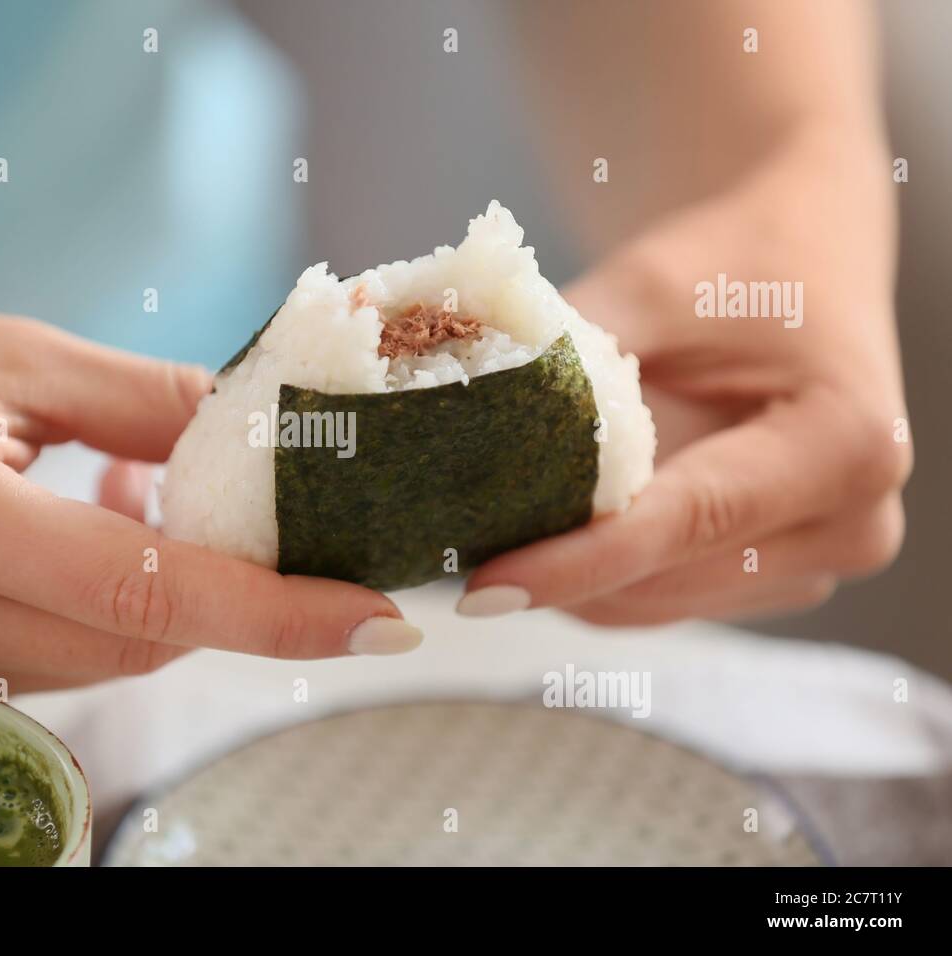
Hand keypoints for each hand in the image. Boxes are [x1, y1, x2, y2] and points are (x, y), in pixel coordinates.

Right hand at [0, 268, 419, 691]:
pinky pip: (27, 671)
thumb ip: (144, 403)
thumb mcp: (5, 354)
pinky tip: (73, 539)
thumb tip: (263, 434)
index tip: (375, 618)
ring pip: (87, 668)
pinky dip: (82, 620)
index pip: (145, 591)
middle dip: (221, 599)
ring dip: (148, 604)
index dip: (275, 613)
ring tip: (133, 499)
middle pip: (131, 646)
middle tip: (262, 524)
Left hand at [460, 123, 912, 624]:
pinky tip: (545, 532)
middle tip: (455, 549)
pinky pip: (663, 600)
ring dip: (569, 581)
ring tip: (490, 534)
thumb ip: (571, 352)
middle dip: (555, 571)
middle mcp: (851, 522)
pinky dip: (596, 578)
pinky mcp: (776, 576)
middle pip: (667, 578)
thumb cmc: (737, 262)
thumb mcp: (653, 287)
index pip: (686, 521)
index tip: (482, 588)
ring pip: (656, 604)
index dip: (576, 562)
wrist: (804, 266)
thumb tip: (462, 397)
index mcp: (843, 442)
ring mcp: (819, 560)